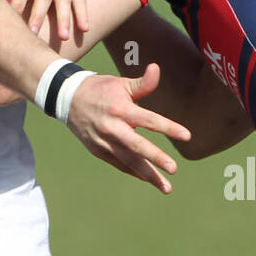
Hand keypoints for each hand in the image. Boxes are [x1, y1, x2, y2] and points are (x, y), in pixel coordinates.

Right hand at [64, 64, 188, 193]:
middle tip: (174, 169)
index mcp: (120, 109)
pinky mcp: (97, 150)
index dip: (168, 127)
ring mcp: (103, 141)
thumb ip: (142, 83)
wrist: (68, 99)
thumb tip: (157, 68)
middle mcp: (111, 128)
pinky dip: (133, 171)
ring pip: (128, 161)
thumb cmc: (100, 90)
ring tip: (166, 187)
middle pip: (137, 146)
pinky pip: (118, 163)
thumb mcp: (121, 83)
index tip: (187, 136)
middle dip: (156, 158)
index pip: (149, 120)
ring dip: (148, 174)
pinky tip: (148, 178)